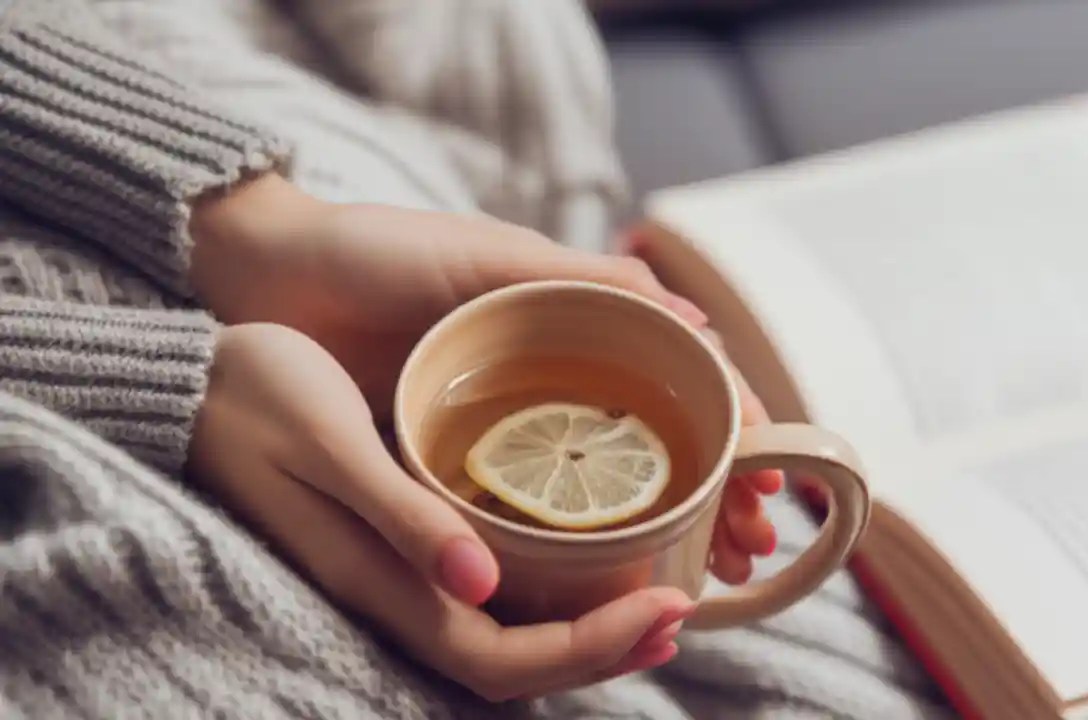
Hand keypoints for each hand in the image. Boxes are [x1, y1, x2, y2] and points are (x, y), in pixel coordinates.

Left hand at [189, 175, 778, 583]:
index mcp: (570, 334)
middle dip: (714, 500)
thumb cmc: (379, 251)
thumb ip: (589, 278)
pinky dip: (577, 552)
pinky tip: (618, 580)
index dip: (730, 434)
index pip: (675, 387)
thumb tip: (695, 319)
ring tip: (709, 577)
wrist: (267, 279)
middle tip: (749, 549)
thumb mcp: (492, 255)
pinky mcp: (450, 475)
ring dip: (665, 536)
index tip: (767, 480)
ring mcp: (501, 437)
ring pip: (602, 499)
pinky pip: (524, 520)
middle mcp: (547, 391)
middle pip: (653, 453)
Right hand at [189, 324, 693, 699]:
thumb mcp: (330, 444)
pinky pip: (491, 594)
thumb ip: (402, 518)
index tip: (667, 609)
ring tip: (656, 597)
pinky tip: (587, 557)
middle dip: (606, 649)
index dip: (592, 647)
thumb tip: (480, 584)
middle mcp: (397, 592)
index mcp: (383, 581)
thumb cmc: (257, 397)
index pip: (505, 657)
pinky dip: (551, 593)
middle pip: (517, 663)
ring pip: (508, 635)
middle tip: (685, 610)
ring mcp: (399, 573)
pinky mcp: (402, 545)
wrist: (194, 384)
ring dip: (587, 627)